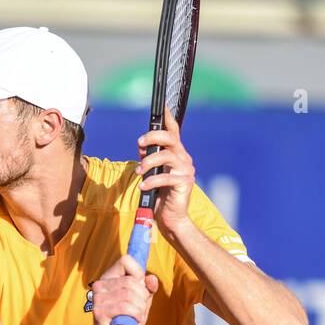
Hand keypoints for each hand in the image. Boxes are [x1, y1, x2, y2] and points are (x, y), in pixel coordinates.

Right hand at [88, 253, 160, 324]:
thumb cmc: (126, 320)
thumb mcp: (141, 302)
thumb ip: (148, 289)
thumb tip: (151, 279)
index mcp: (109, 277)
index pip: (126, 261)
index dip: (139, 273)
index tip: (140, 288)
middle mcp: (100, 285)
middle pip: (132, 281)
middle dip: (142, 298)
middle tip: (139, 310)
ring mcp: (98, 298)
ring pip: (130, 295)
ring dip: (140, 310)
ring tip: (135, 318)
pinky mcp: (99, 311)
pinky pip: (126, 308)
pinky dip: (135, 316)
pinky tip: (132, 323)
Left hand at [135, 107, 196, 243]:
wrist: (171, 217)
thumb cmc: (161, 195)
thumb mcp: (153, 172)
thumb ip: (149, 158)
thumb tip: (142, 144)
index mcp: (176, 153)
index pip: (173, 131)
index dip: (168, 118)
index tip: (162, 107)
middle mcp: (183, 158)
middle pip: (169, 138)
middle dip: (152, 137)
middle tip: (140, 143)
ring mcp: (186, 170)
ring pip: (166, 156)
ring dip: (148, 162)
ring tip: (139, 172)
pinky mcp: (185, 182)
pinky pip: (165, 177)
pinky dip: (151, 181)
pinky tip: (143, 186)